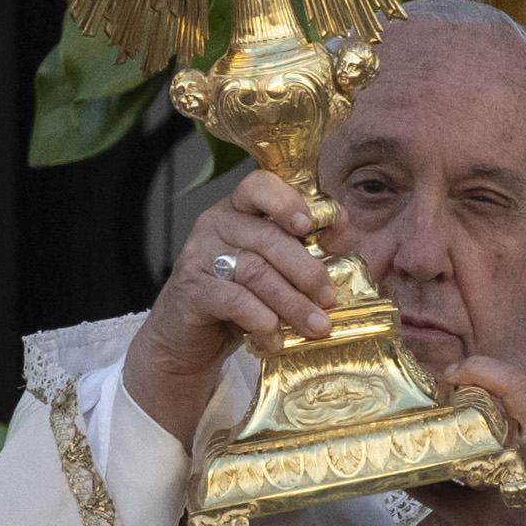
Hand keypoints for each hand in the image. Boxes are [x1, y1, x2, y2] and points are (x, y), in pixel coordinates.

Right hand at [123, 170, 338, 446]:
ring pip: (256, 272)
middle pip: (268, 237)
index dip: (288, 201)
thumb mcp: (269, 269)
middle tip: (329, 299)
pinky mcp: (192, 290)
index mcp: (239, 209)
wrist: (185, 338)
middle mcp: (216, 224)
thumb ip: (299, 250)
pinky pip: (235, 301)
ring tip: (315, 326)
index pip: (259, 186)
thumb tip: (340, 235)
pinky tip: (275, 339)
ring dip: (292, 303)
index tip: (311, 226)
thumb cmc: (235, 297)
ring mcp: (200, 255)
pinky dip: (262, 321)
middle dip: (307, 270)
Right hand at [415, 352, 525, 525]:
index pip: (517, 383)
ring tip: (452, 412)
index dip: (479, 370)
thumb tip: (393, 465)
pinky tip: (473, 438)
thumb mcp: (470, 521)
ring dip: (490, 403)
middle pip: (520, 390)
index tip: (444, 378)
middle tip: (440, 393)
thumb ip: (434, 488)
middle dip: (478, 384)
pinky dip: (503, 424)